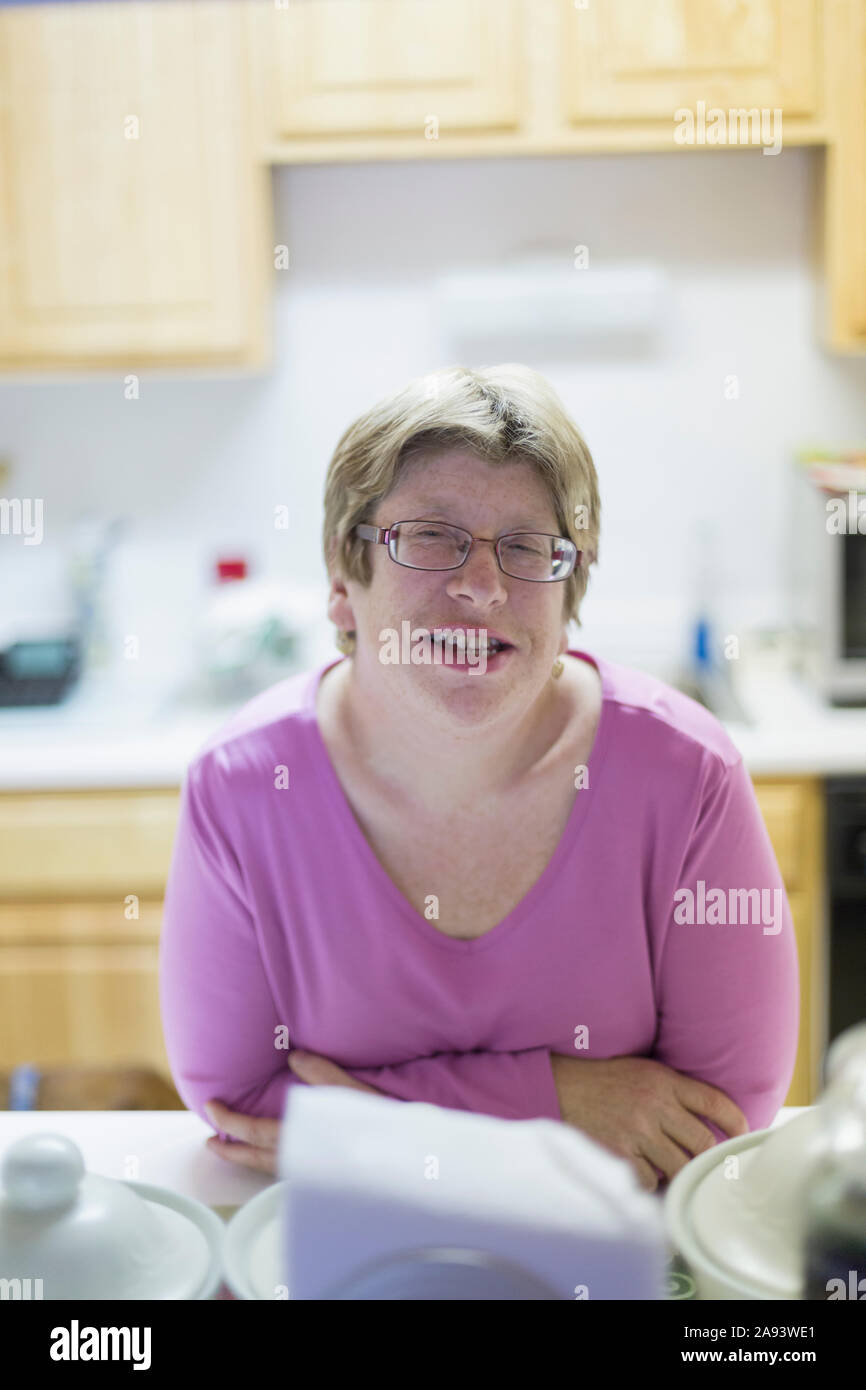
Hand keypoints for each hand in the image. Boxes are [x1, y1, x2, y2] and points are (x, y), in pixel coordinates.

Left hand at [204, 1050, 380, 1174]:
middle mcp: (303, 1161)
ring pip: (270, 1167)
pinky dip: (269, 1161)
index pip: (255, 1132)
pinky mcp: (324, 1175)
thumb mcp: (355, 1092)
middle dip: (230, 1150)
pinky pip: (285, 1169)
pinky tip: (272, 1153)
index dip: (229, 1122)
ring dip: (248, 1158)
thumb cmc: (387, 1124)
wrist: (412, 1161)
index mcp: (304, 1139)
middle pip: (256, 1158)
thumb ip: (323, 1074)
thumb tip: (294, 1056)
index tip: (211, 1108)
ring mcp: (313, 1172)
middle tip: (208, 1142)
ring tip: (233, 1149)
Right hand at [549, 1053, 748, 1192]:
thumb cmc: (606, 1080)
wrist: (561, 1087)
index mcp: (664, 1081)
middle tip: (697, 1157)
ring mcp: (637, 1131)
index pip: (714, 1103)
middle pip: (702, 1141)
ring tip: (667, 1162)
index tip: (741, 1134)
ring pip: (679, 1166)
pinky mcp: (620, 1152)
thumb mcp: (644, 1071)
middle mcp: (654, 1105)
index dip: (736, 1122)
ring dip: (677, 1169)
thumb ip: (675, 1090)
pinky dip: (648, 1178)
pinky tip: (638, 1164)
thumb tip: (712, 1119)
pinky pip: (650, 1179)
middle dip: (704, 1153)